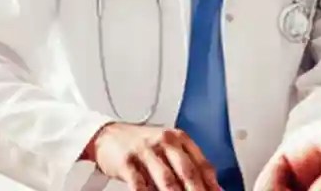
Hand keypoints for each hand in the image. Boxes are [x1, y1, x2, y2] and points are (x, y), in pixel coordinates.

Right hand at [82, 122, 220, 190]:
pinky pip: (140, 185)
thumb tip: (213, 186)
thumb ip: (189, 163)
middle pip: (187, 172)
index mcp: (178, 138)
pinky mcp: (128, 162)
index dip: (212, 185)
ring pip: (167, 180)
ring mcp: (146, 152)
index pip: (202, 164)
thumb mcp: (167, 146)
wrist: (107, 135)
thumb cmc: (141, 144)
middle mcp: (164, 142)